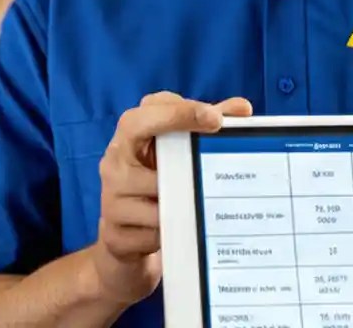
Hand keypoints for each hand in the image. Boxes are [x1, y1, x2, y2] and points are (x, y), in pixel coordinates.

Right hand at [90, 91, 252, 305]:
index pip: (149, 112)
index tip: (215, 118)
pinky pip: (156, 232)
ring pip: (159, 198)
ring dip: (183, 204)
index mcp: (129, 136)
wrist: (126, 244)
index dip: (180, 112)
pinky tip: (176, 233)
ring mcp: (110, 198)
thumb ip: (207, 127)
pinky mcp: (114, 235)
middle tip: (213, 151)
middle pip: (143, 143)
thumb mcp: (179, 156)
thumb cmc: (157, 187)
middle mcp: (114, 162)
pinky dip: (174, 233)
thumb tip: (243, 108)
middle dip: (181, 149)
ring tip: (193, 207)